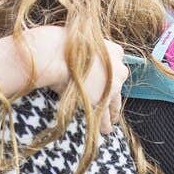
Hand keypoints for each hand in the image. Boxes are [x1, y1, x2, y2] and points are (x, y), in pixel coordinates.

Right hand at [0, 26, 126, 133]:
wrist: (55, 55)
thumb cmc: (58, 44)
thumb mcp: (73, 42)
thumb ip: (79, 49)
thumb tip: (68, 51)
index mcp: (113, 49)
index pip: (118, 61)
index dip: (112, 73)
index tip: (110, 80)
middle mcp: (117, 67)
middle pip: (118, 84)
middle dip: (114, 96)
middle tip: (113, 109)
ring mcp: (112, 85)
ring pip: (113, 103)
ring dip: (110, 115)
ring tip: (108, 127)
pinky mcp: (103, 99)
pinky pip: (105, 114)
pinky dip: (104, 124)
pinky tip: (103, 131)